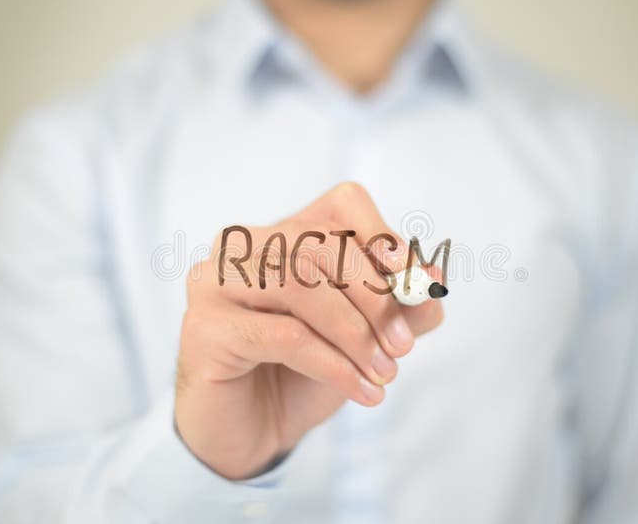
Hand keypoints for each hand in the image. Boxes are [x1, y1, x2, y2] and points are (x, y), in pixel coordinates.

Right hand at [174, 182, 443, 478]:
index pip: (342, 205)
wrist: (252, 433)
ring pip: (298, 285)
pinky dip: (333, 364)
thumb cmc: (303, 374)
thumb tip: (433, 281)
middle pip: (320, 245)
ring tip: (383, 373)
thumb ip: (399, 308)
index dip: (383, 236)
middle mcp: (242, 247)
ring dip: (354, 333)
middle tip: (403, 346)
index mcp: (283, 234)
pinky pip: (283, 335)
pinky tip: (361, 391)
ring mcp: (214, 282)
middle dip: (374, 297)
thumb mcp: (364, 338)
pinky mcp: (204, 327)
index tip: (414, 281)